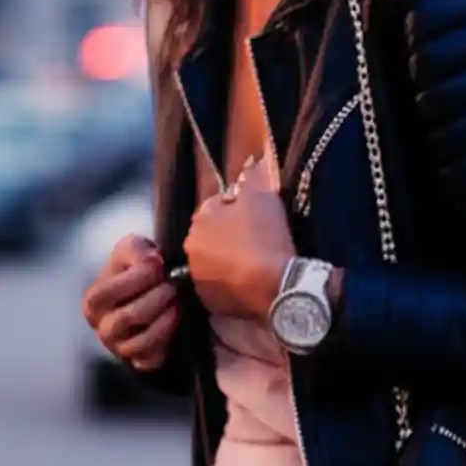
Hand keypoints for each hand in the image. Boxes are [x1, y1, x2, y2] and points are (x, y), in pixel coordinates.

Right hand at [82, 234, 179, 371]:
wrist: (160, 291)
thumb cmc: (141, 268)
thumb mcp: (134, 249)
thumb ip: (136, 250)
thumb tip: (149, 263)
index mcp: (93, 302)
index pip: (105, 294)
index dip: (136, 278)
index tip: (159, 265)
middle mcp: (103, 328)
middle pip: (128, 317)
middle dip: (157, 297)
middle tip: (174, 284)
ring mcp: (120, 349)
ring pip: (141, 341)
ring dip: (166, 318)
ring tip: (178, 300)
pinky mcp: (141, 362)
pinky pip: (152, 358)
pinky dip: (168, 339)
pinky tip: (177, 321)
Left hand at [184, 157, 294, 319]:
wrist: (273, 286)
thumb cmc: (266, 238)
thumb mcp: (263, 198)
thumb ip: (252, 179)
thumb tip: (249, 164)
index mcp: (201, 218)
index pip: (218, 206)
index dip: (239, 211)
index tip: (257, 220)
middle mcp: (192, 246)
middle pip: (212, 235)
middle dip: (228, 236)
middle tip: (256, 242)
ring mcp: (197, 276)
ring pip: (213, 261)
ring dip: (227, 260)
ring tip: (252, 264)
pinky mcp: (208, 300)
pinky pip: (219, 285)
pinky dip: (230, 283)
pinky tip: (248, 283)